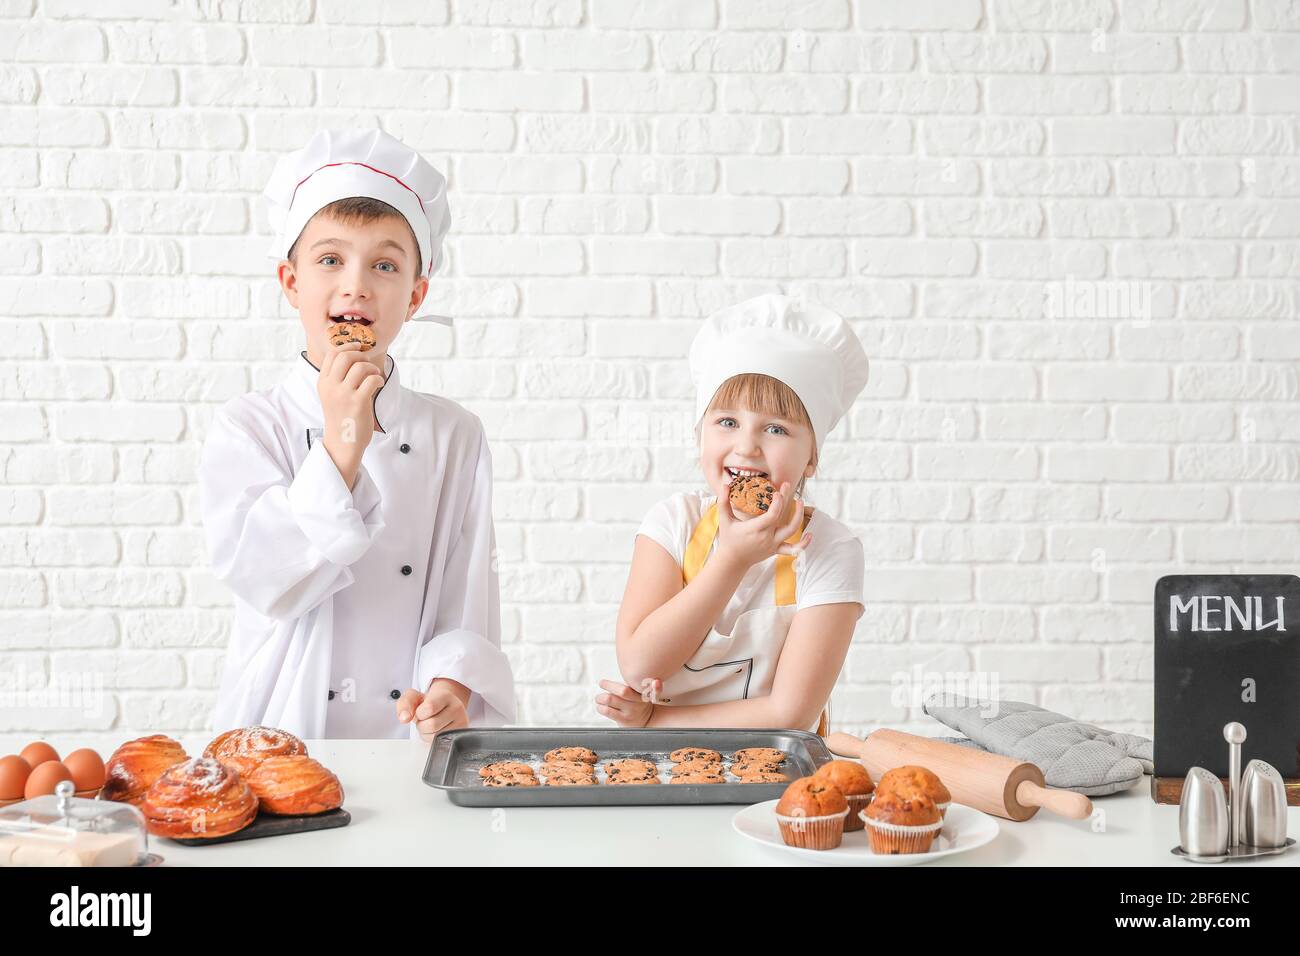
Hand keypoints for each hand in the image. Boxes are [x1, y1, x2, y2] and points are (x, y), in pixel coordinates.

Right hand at [318, 342, 383, 481]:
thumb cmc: (341, 417)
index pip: (332, 354)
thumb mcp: (332, 395)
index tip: (359, 348)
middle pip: (345, 356)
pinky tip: (378, 385)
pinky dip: (378, 379)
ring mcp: (343, 394)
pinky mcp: (357, 402)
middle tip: (368, 364)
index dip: (348, 346)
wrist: (343, 442)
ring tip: (374, 377)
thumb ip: (338, 377)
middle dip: (361, 355)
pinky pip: (371, 380)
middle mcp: (331, 386)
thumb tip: (354, 355)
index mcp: (323, 382)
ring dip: (372, 368)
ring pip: (360, 366)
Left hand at [395, 679, 469, 741]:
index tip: (421, 710)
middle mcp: (457, 707)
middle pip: (432, 725)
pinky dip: (432, 739)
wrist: (442, 706)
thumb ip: (404, 704)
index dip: (419, 713)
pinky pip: (441, 743)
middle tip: (424, 720)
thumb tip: (404, 718)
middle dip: (422, 725)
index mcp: (445, 696)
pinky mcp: (460, 734)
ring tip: (429, 725)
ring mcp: (461, 722)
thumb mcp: (413, 698)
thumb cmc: (426, 703)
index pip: (429, 707)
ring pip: (436, 736)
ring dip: (426, 733)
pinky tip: (435, 731)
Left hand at [596, 678, 658, 727]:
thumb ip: (636, 682)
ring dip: (600, 697)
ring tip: (599, 698)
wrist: (643, 723)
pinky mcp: (623, 720)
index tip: (656, 682)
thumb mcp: (644, 693)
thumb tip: (623, 667)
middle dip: (608, 685)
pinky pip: (607, 711)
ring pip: (611, 699)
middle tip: (602, 683)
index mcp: (645, 694)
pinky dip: (600, 706)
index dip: (656, 687)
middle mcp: (639, 703)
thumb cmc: (639, 704)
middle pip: (624, 691)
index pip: (653, 690)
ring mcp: (631, 712)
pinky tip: (600, 706)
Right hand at [715, 481, 810, 568]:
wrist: (733, 560)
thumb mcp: (724, 520)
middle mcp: (767, 537)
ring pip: (792, 531)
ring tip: (800, 502)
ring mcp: (773, 544)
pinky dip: (803, 544)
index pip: (772, 515)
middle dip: (787, 500)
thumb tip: (725, 484)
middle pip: (782, 518)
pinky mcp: (776, 550)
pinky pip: (793, 549)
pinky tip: (810, 535)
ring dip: (798, 516)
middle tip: (787, 485)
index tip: (777, 491)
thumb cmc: (728, 538)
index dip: (778, 502)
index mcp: (755, 529)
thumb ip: (723, 502)